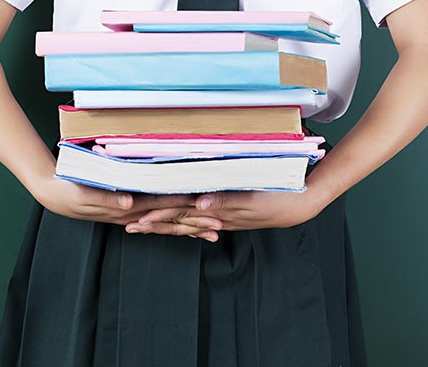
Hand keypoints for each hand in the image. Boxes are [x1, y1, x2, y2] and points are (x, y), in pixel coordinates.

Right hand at [32, 172, 198, 224]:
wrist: (52, 191)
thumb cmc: (68, 191)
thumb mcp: (86, 195)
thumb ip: (109, 200)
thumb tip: (131, 205)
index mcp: (126, 209)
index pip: (162, 209)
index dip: (185, 210)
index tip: (207, 210)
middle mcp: (131, 214)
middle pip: (168, 220)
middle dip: (194, 223)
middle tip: (219, 226)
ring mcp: (129, 213)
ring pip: (163, 222)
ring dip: (186, 225)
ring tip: (208, 230)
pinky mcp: (125, 209)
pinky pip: (152, 218)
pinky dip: (168, 221)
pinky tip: (180, 224)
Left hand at [125, 186, 322, 240]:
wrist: (299, 204)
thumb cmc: (277, 199)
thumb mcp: (250, 200)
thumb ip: (224, 201)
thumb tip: (198, 205)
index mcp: (215, 208)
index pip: (179, 211)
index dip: (156, 215)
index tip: (134, 219)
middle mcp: (215, 214)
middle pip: (178, 218)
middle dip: (153, 222)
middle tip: (128, 227)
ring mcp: (222, 215)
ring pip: (188, 221)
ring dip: (166, 224)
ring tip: (143, 227)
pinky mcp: (230, 214)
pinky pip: (205, 221)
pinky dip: (191, 224)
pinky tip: (181, 227)